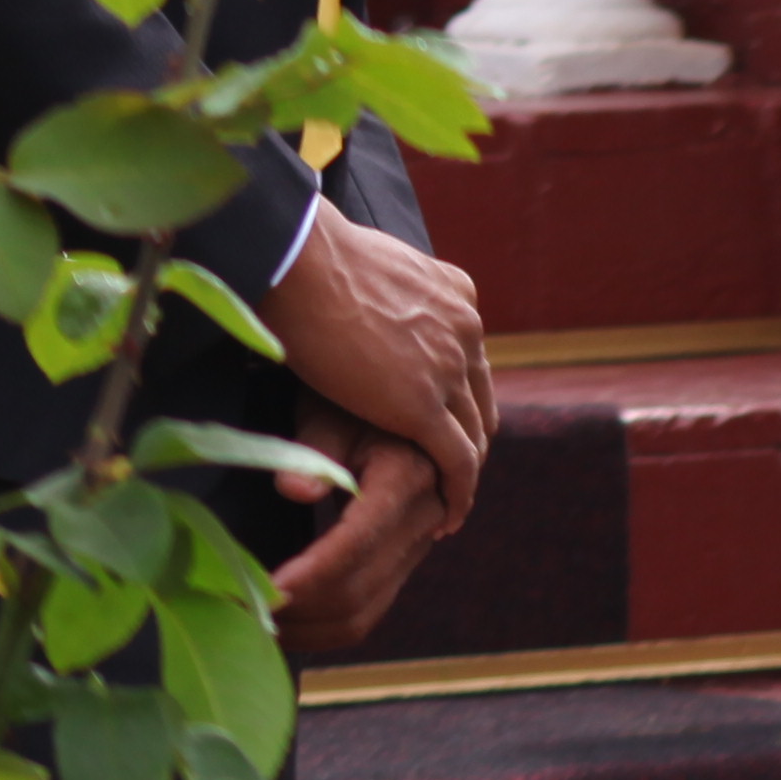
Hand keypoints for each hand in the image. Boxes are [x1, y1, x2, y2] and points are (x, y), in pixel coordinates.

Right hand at [253, 208, 489, 526]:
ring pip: (473, 434)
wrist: (301, 263)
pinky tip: (448, 518)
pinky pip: (455, 461)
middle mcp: (465, 329)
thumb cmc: (307, 262)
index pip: (469, 358)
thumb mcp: (359, 273)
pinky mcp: (424, 406)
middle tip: (452, 474)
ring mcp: (450, 368)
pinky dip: (458, 493)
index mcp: (455, 294)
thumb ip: (373, 294)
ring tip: (450, 501)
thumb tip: (343, 293)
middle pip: (479, 398)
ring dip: (465, 471)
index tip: (448, 422)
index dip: (461, 396)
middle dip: (469, 438)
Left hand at [267, 403, 448, 656]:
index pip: (356, 543)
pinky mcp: (405, 559)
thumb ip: (314, 450)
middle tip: (239, 614)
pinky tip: (285, 625)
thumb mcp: (329, 411)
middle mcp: (425, 517)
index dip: (309, 574)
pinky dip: (325, 628)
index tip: (261, 592)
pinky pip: (370, 611)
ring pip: (365, 612)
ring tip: (255, 626)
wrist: (395, 401)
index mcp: (407, 476)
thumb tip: (293, 489)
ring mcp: (419, 543)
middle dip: (299, 611)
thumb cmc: (348, 399)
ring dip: (309, 630)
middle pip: (360, 589)